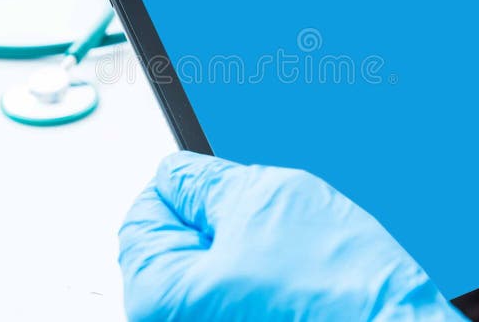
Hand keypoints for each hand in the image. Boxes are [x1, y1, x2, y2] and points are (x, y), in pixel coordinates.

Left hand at [118, 151, 464, 320]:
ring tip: (286, 243)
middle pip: (177, 239)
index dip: (180, 183)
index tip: (210, 175)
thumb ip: (201, 180)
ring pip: (213, 260)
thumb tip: (177, 172)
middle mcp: (176, 321)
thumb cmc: (335, 285)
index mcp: (158, 294)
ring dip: (244, 237)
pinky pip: (238, 284)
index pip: (143, 214)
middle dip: (215, 212)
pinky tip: (295, 264)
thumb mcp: (258, 198)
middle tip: (261, 210)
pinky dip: (260, 263)